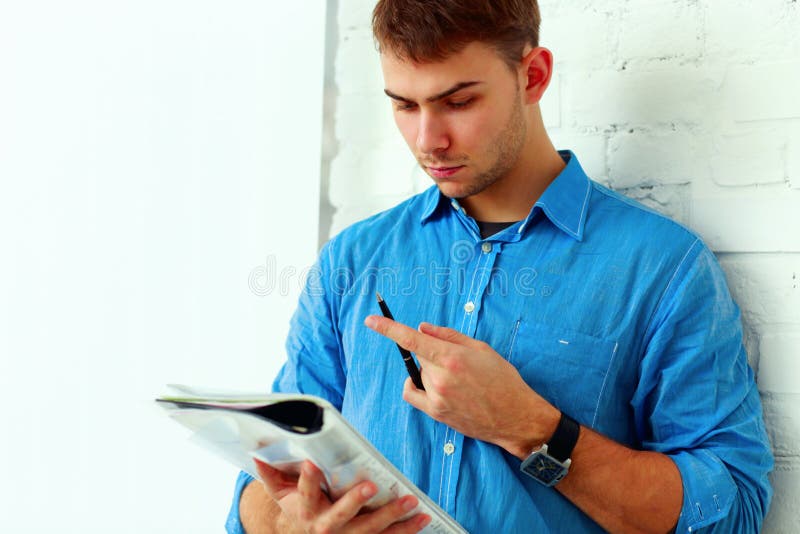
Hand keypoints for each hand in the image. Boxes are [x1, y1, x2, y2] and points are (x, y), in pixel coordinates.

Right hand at [254, 458, 431, 533]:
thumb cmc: (297, 507)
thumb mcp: (279, 491)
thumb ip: (270, 472)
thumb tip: (256, 449)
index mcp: (305, 511)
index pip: (305, 493)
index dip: (308, 481)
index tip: (312, 464)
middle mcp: (325, 527)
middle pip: (341, 517)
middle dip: (355, 502)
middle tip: (371, 485)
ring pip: (370, 531)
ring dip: (392, 518)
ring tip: (412, 502)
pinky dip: (406, 531)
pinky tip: (423, 518)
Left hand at [364, 317, 560, 457]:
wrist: (515, 417)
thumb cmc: (503, 379)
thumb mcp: (480, 349)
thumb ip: (448, 336)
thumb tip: (422, 328)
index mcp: (452, 357)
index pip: (412, 339)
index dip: (388, 329)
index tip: (371, 321)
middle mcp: (441, 378)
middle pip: (421, 357)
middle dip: (434, 355)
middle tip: (458, 363)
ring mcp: (436, 397)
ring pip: (421, 374)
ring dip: (432, 372)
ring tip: (460, 381)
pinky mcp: (436, 413)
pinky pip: (413, 393)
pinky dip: (417, 385)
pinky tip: (434, 386)